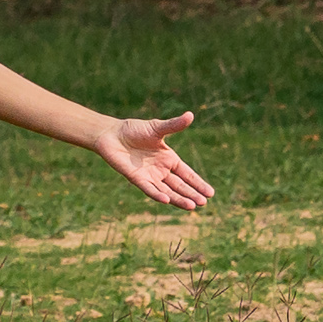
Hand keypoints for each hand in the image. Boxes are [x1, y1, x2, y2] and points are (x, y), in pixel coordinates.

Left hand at [93, 112, 213, 209]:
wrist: (111, 134)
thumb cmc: (134, 130)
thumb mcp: (157, 127)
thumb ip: (173, 125)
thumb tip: (190, 115)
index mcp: (169, 159)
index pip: (187, 174)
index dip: (198, 183)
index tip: (210, 193)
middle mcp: (161, 170)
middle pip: (180, 186)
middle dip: (192, 194)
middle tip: (204, 203)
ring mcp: (149, 176)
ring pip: (167, 191)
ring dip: (179, 199)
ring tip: (192, 206)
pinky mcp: (136, 179)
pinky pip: (149, 189)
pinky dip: (158, 195)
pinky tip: (167, 200)